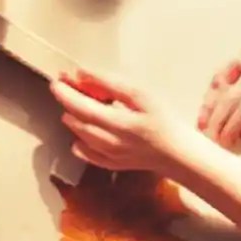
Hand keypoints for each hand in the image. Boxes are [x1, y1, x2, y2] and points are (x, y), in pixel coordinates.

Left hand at [51, 70, 201, 174]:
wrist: (183, 156)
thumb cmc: (167, 121)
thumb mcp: (143, 96)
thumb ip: (111, 85)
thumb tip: (82, 74)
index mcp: (118, 124)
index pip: (81, 107)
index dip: (66, 93)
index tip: (57, 79)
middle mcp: (109, 143)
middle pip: (78, 121)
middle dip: (67, 102)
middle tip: (63, 86)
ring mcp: (109, 157)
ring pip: (80, 137)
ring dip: (73, 119)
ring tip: (74, 104)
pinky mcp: (114, 165)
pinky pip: (88, 154)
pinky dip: (80, 142)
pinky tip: (80, 134)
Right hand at [199, 43, 240, 146]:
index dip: (231, 128)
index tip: (225, 142)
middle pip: (228, 100)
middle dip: (217, 121)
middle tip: (210, 138)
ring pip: (220, 85)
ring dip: (209, 105)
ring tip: (202, 122)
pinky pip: (224, 71)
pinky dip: (215, 85)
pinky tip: (211, 98)